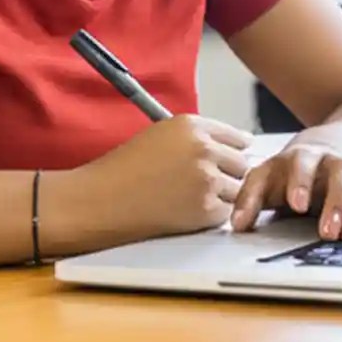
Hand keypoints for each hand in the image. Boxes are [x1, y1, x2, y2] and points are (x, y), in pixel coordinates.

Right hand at [48, 115, 252, 252]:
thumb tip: (237, 146)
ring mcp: (207, 179)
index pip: (238, 138)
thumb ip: (196, 137)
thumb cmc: (123, 169)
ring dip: (223, 196)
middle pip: (242, 164)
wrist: (100, 200)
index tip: (230, 162)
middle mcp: (204, 148)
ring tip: (192, 199)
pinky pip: (226, 212)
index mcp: (193, 125)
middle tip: (204, 185)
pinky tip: (189, 212)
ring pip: (238, 189)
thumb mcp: (161, 135)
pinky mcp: (205, 209)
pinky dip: (213, 216)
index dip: (233, 153)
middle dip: (229, 175)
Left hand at [230, 144, 341, 240]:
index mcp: (304, 156)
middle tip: (328, 232)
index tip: (297, 204)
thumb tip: (236, 226)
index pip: (301, 162)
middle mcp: (336, 157)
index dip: (300, 180)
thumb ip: (250, 199)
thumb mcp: (270, 177)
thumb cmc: (298, 169)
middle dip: (336, 201)